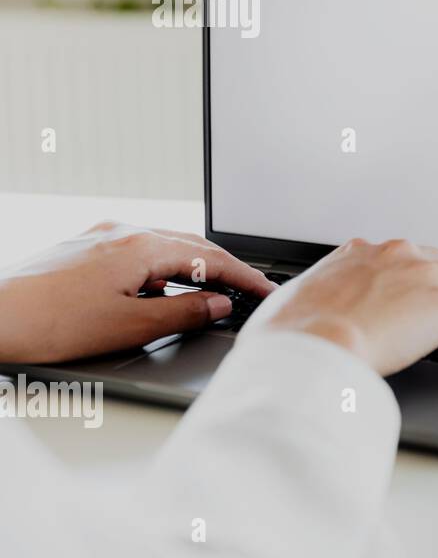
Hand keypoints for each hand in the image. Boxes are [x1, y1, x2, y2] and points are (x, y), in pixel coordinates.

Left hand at [0, 221, 276, 363]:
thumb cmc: (48, 325)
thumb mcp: (130, 326)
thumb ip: (184, 312)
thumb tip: (219, 303)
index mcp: (141, 245)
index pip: (212, 258)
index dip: (245, 277)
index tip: (267, 291)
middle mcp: (122, 232)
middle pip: (191, 246)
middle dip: (225, 268)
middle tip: (250, 290)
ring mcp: (98, 237)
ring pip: (163, 247)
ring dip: (192, 268)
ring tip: (210, 295)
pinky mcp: (80, 249)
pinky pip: (136, 252)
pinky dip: (161, 269)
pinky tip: (157, 292)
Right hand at [243, 238, 437, 376]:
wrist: (307, 348)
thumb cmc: (290, 337)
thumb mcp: (292, 307)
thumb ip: (306, 305)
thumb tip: (293, 320)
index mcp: (360, 253)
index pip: (407, 256)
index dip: (425, 273)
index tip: (427, 287)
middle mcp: (399, 255)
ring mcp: (427, 278)